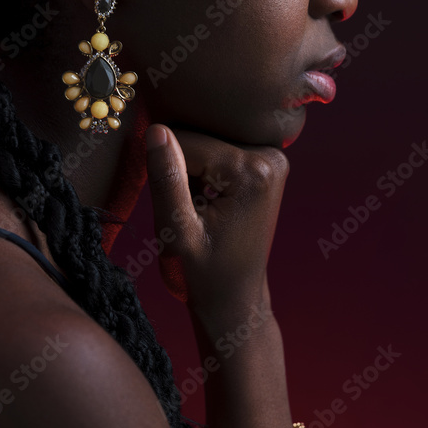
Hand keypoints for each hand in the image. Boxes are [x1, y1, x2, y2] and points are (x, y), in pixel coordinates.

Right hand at [144, 124, 289, 316]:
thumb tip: (156, 129)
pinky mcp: (265, 163)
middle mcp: (269, 156)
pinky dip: (206, 171)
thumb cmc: (204, 274)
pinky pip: (218, 150)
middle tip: (191, 211)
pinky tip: (210, 201)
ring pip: (206, 141)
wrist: (234, 298)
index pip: (185, 141)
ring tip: (201, 208)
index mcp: (252, 170)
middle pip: (199, 137)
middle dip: (183, 169)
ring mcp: (271, 158)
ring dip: (193, 170)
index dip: (167, 172)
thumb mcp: (178, 233)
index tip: (179, 209)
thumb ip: (167, 180)